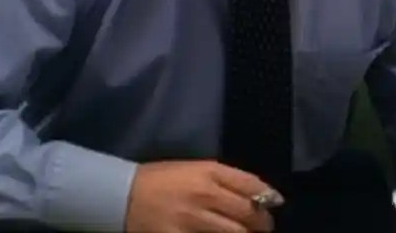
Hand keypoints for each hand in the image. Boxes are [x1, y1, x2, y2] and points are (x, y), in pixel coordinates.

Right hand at [124, 160, 280, 232]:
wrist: (121, 195)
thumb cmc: (162, 179)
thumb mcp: (196, 169)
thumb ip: (227, 179)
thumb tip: (262, 193)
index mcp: (210, 172)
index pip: (252, 185)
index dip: (268, 198)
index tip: (274, 205)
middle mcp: (204, 195)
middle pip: (248, 213)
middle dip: (263, 223)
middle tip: (264, 227)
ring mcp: (191, 220)